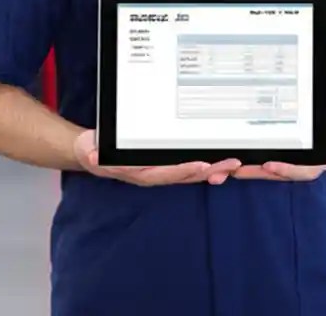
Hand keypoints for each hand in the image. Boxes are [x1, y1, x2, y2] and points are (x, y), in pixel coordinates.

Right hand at [72, 130, 241, 185]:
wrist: (93, 151)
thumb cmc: (96, 151)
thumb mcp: (92, 152)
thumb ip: (94, 154)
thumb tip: (91, 153)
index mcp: (138, 172)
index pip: (164, 172)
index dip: (183, 170)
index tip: (201, 166)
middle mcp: (154, 174)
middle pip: (185, 175)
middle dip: (210, 171)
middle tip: (232, 164)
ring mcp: (162, 170)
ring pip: (191, 172)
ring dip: (213, 169)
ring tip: (234, 165)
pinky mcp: (167, 165)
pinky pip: (189, 167)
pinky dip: (207, 166)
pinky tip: (223, 165)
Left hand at [233, 117, 325, 181]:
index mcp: (316, 164)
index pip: (301, 171)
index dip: (286, 170)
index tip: (270, 166)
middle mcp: (299, 169)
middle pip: (276, 175)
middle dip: (257, 174)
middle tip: (238, 169)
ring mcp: (286, 166)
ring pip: (265, 172)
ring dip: (247, 172)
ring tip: (228, 169)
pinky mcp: (276, 163)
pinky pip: (261, 166)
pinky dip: (247, 166)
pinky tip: (231, 164)